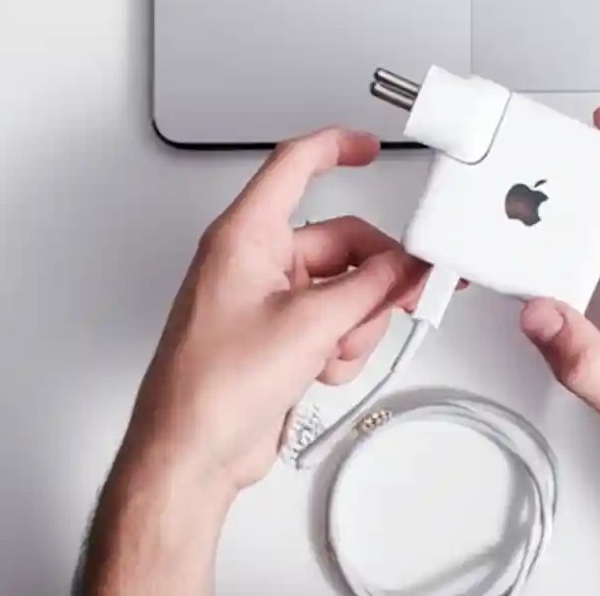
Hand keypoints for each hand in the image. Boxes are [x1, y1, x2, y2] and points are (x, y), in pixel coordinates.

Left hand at [81, 128, 427, 594]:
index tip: (370, 146)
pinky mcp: (278, 337)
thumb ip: (370, 287)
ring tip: (336, 350)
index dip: (335, 148)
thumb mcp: (311, 325)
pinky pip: (331, 321)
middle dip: (373, 273)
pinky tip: (323, 370)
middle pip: (339, 242)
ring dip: (356, 320)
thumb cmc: (212, 387)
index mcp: (246, 238)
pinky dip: (340, 344)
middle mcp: (253, 263)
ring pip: (342, 287)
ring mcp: (266, 302)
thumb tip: (407, 265)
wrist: (192, 453)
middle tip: (405, 292)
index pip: (293, 167)